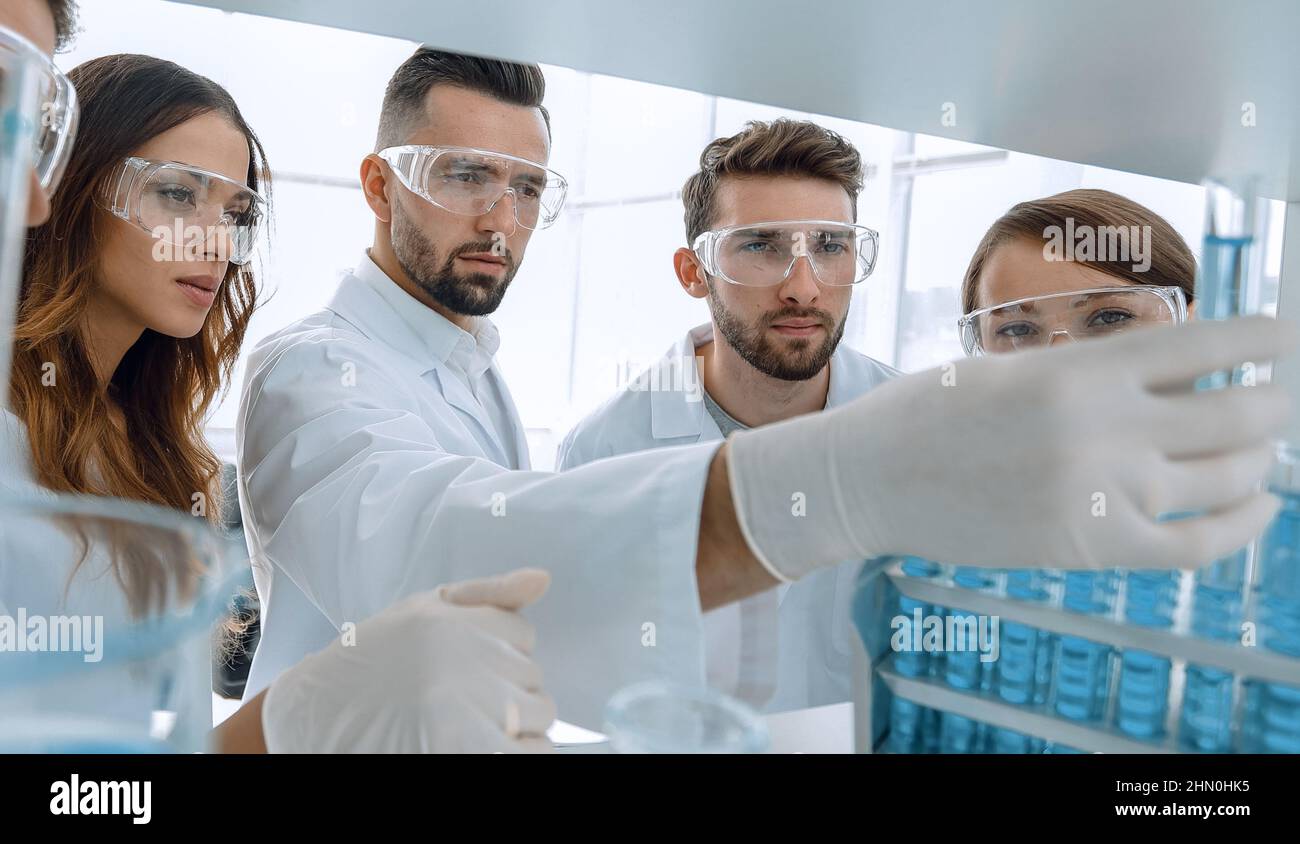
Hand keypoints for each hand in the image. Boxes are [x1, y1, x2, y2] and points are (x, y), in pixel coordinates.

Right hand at [261, 568, 555, 752]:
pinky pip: (531, 753)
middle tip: (456, 698)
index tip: (462, 666)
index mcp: (458, 624)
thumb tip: (542, 579)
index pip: (523, 636)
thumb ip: (488, 593)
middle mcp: (468, 663)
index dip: (496, 655)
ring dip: (515, 723)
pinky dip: (518, 749)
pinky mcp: (469, 751)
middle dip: (505, 689)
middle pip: (533, 677)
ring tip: (465, 722)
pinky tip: (485, 742)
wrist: (314, 717)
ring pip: (539, 716)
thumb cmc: (370, 661)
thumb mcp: (423, 610)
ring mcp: (471, 712)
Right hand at [727, 316, 1295, 577]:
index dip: (1268, 340)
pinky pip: (1196, 543)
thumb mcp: (1014, 370)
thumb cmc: (930, 413)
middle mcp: (1103, 426)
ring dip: (1261, 461)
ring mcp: (1099, 490)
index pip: (1210, 345)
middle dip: (1279, 403)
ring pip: (1227, 476)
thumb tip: (1182, 384)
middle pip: (1239, 412)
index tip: (1294, 337)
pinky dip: (1241, 526)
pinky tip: (1256, 508)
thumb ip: (1095, 378)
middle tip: (1284, 399)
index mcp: (1082, 369)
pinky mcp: (1089, 545)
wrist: (867, 478)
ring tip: (1262, 452)